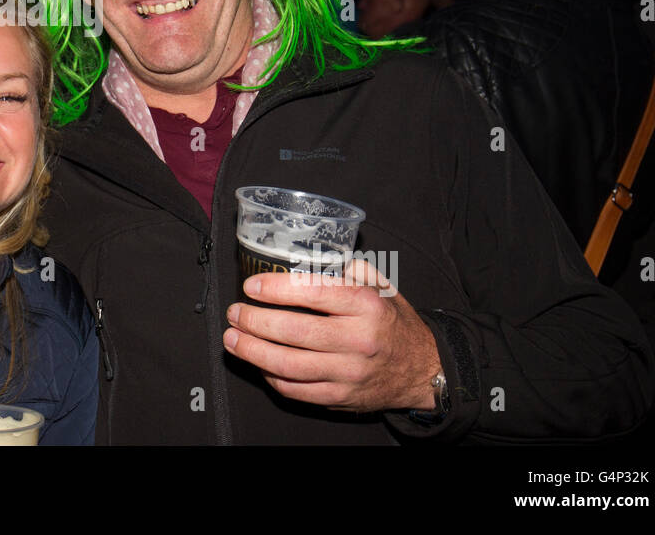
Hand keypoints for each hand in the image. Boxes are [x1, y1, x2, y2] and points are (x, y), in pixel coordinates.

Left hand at [222, 259, 441, 412]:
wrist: (422, 369)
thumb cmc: (393, 323)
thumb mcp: (382, 287)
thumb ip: (350, 268)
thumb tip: (312, 256)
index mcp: (366, 306)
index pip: (313, 292)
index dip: (275, 289)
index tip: (250, 287)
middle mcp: (357, 340)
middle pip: (292, 332)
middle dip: (253, 321)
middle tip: (235, 313)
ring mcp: (348, 373)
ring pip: (287, 365)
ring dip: (251, 351)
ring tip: (232, 340)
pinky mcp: (340, 397)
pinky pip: (296, 390)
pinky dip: (270, 376)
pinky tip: (258, 363)